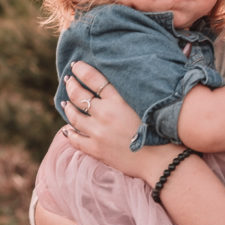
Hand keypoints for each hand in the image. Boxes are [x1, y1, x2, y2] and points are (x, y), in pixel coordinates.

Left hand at [62, 62, 175, 181]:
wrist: (159, 159)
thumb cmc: (159, 129)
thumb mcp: (145, 103)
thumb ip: (129, 93)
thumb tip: (115, 84)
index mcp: (118, 100)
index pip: (93, 79)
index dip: (81, 69)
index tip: (75, 65)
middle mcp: (105, 114)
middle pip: (79, 95)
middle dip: (71, 85)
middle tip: (68, 80)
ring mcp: (98, 132)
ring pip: (74, 116)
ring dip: (68, 106)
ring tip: (64, 101)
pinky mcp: (96, 149)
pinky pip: (75, 139)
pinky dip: (69, 133)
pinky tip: (67, 129)